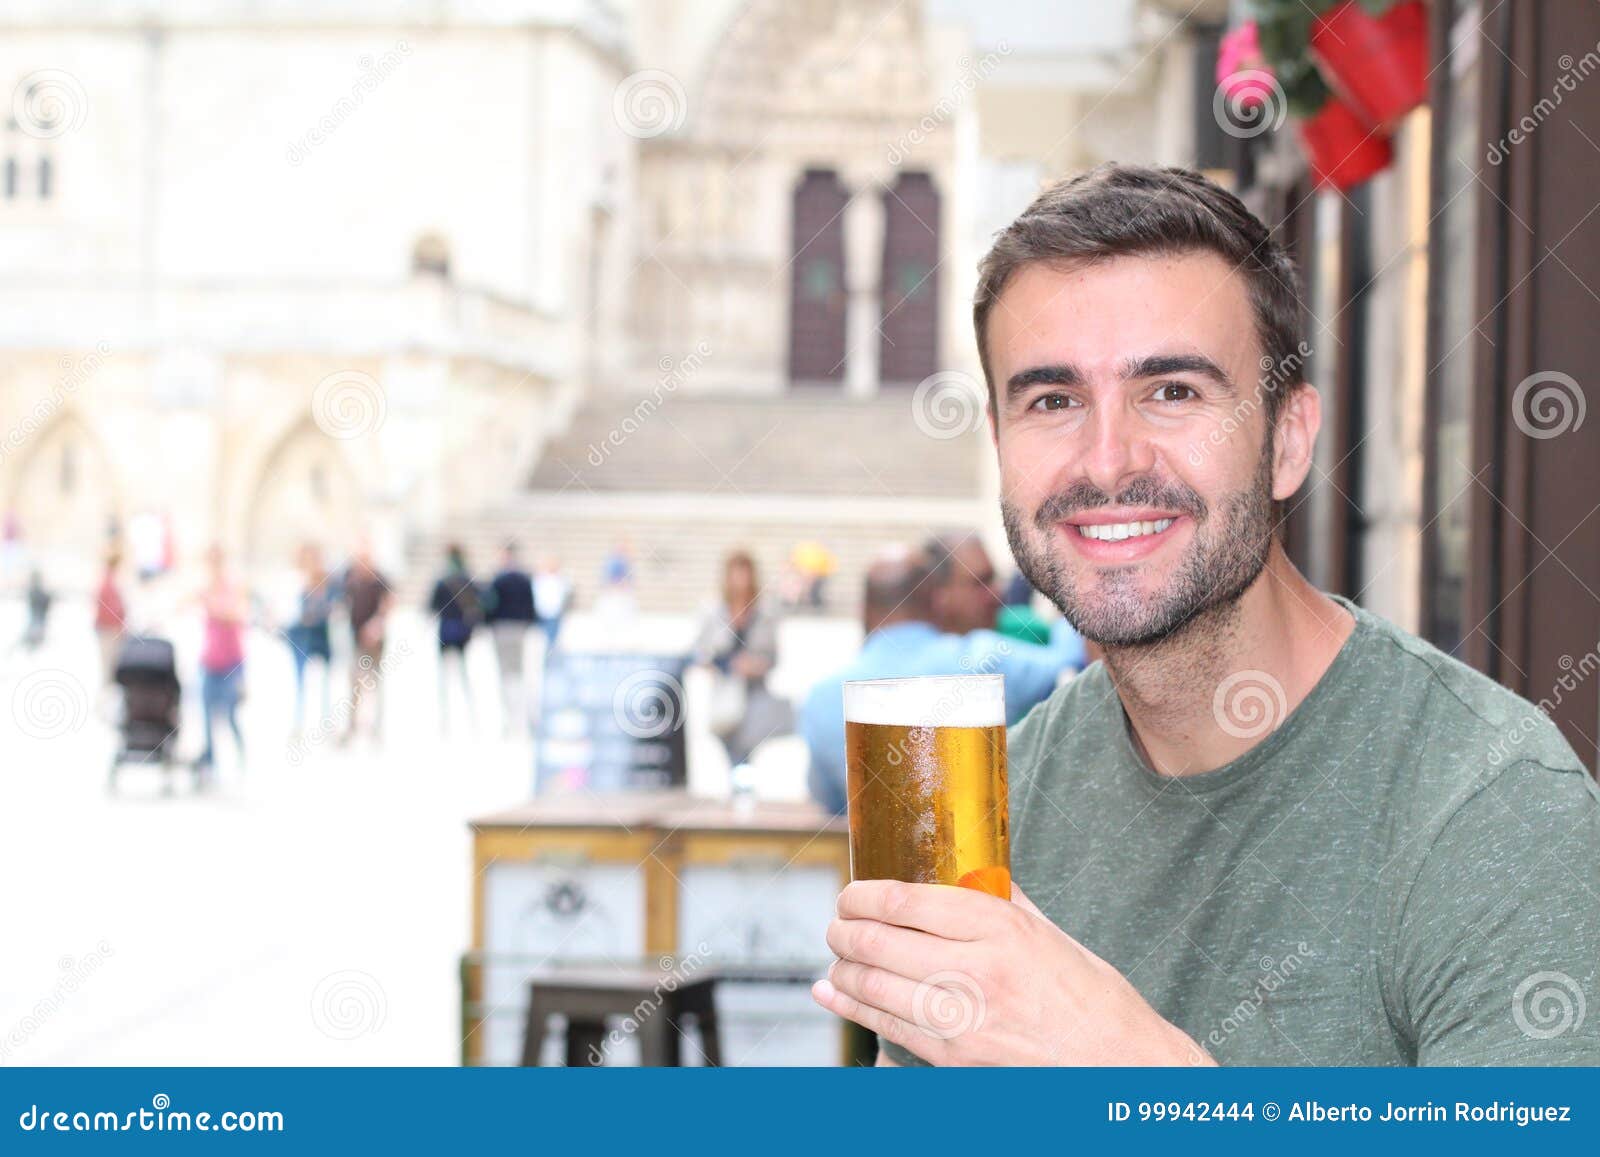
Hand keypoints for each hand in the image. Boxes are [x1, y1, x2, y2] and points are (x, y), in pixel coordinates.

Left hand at [812, 879, 1214, 1065]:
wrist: (1119, 1066)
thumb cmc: (1092, 997)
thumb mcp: (1048, 933)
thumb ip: (1001, 900)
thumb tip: (964, 870)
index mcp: (1000, 927)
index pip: (907, 900)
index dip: (863, 895)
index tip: (851, 893)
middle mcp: (977, 969)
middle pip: (880, 940)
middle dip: (843, 929)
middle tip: (836, 923)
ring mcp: (963, 1018)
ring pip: (875, 984)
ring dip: (843, 967)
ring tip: (836, 956)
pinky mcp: (955, 1058)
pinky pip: (887, 1026)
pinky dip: (852, 1006)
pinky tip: (833, 992)